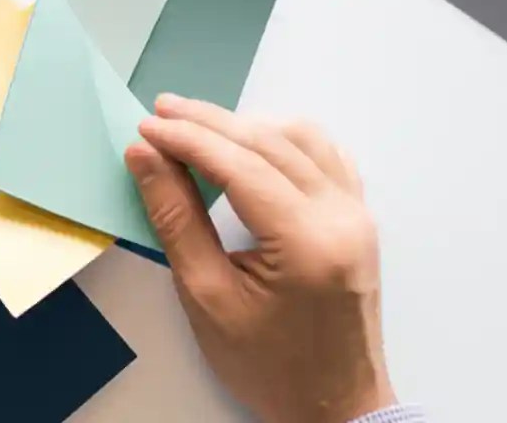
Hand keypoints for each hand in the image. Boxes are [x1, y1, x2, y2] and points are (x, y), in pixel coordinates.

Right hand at [126, 94, 394, 422]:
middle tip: (160, 112)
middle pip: (269, 142)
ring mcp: (358, 215)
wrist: (333, 406)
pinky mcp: (360, 219)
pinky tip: (253, 142)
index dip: (187, 139)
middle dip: (209, 122)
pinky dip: (285, 138)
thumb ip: (176, 218)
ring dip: (246, 124)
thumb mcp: (206, 296)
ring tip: (197, 125)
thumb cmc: (268, 365)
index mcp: (306, 242)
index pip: (239, 164)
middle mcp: (342, 217)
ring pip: (301, 138)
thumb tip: (146, 158)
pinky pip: (326, 156)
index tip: (146, 129)